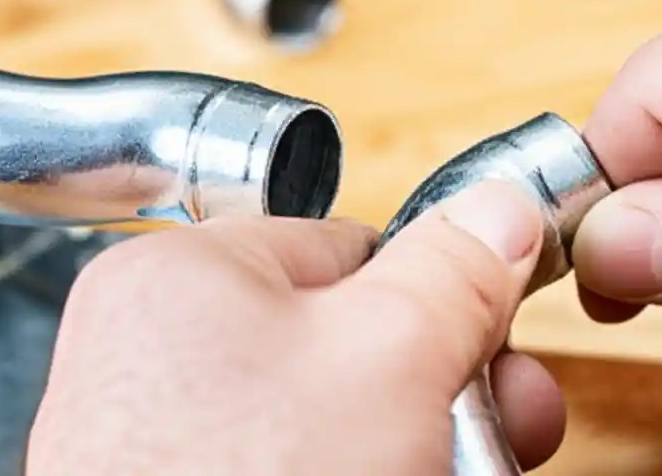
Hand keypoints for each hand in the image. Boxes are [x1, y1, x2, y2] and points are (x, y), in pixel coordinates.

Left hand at [26, 181, 564, 474]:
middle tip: (504, 435)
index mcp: (179, 275)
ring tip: (454, 475)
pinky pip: (295, 468)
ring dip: (414, 447)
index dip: (434, 298)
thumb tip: (496, 212)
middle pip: (344, 344)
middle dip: (441, 390)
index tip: (494, 345)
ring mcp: (165, 443)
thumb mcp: (389, 359)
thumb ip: (451, 273)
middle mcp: (157, 356)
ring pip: (331, 423)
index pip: (344, 247)